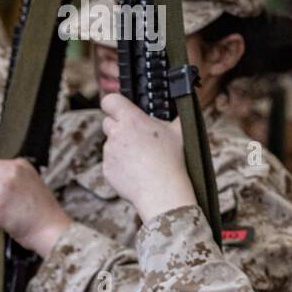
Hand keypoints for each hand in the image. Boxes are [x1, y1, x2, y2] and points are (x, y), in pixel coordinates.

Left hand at [0, 159, 70, 257]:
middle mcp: (11, 172)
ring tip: (7, 214)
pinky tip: (5, 221)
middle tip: (7, 207)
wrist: (52, 230)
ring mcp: (4, 187)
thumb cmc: (40, 212)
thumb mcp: (28, 183)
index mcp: (18, 165)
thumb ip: (6, 176)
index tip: (1, 197)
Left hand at [100, 93, 195, 221]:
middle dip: (119, 127)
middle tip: (137, 137)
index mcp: (132, 119)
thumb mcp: (181, 131)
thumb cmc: (174, 160)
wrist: (163, 191)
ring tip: (143, 159)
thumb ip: (177, 114)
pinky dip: (121, 166)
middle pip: (108, 122)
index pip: (110, 101)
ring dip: (122, 148)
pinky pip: (111, 163)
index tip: (121, 109)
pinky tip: (138, 171)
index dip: (114, 104)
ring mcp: (109, 152)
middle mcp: (116, 133)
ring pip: (111, 144)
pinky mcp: (107, 169)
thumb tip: (184, 102)